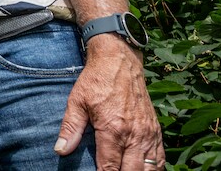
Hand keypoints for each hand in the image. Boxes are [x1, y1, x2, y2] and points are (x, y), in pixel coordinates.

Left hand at [55, 35, 163, 169]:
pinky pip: (160, 158)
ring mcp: (148, 133)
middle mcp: (134, 134)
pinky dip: (154, 169)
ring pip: (150, 168)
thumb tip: (61, 150)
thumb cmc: (96, 81)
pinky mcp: (155, 130)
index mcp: (113, 129)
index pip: (110, 167)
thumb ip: (70, 128)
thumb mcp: (76, 102)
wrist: (119, 61)